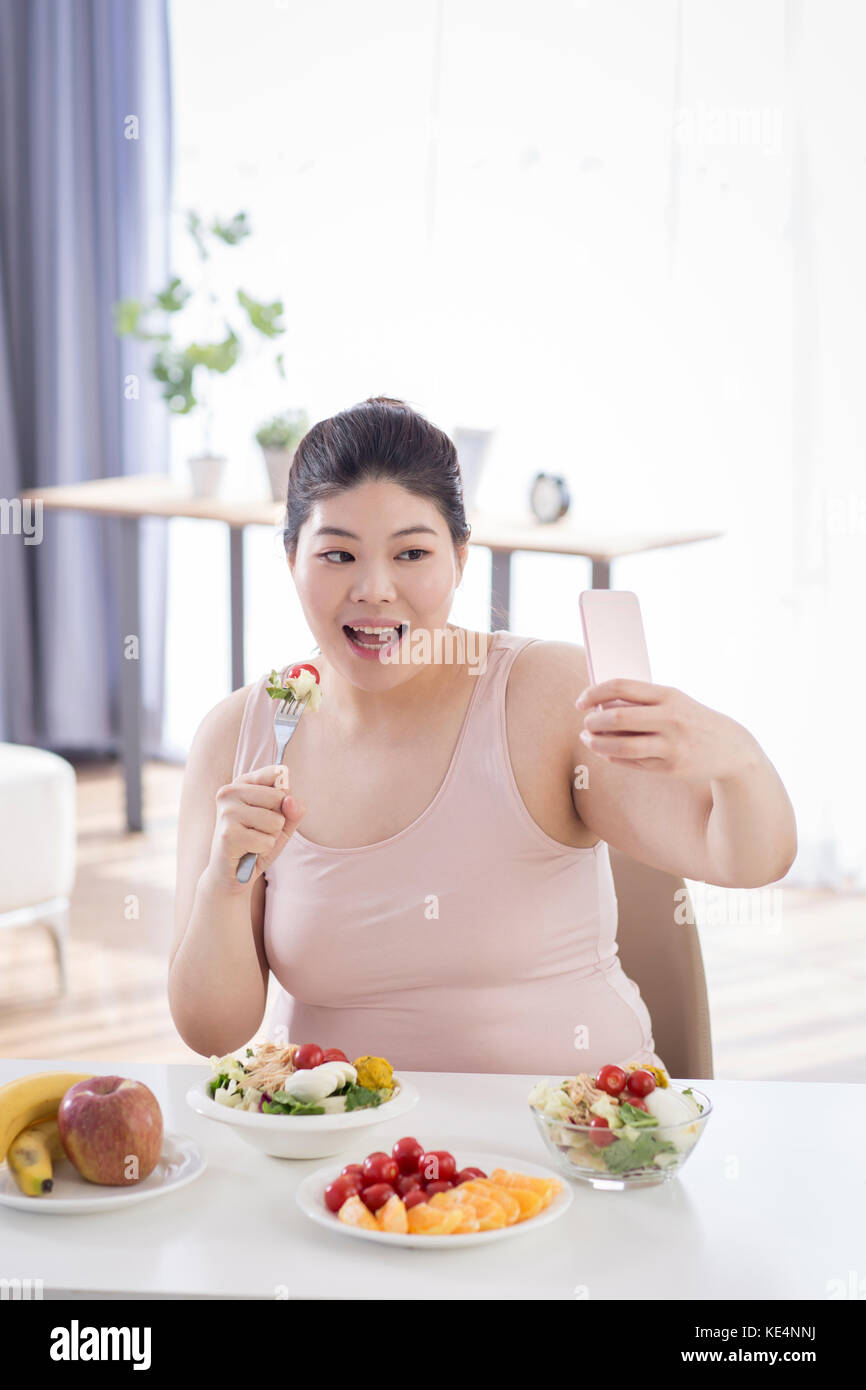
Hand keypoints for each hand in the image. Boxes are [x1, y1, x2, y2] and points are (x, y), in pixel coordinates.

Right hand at [209, 764, 305, 888]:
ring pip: (275, 821)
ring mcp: (227, 812)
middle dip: (277, 821)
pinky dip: (263, 851)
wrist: (231, 875)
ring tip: (252, 842)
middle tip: (258, 832)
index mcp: (241, 783)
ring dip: (270, 837)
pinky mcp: (228, 834)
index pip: (278, 774)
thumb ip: (293, 808)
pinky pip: (267, 841)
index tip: (269, 809)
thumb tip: (290, 801)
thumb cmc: (257, 843)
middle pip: (279, 798)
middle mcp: (229, 792)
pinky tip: (248, 852)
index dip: (283, 797)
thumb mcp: (282, 823)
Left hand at [575, 679, 756, 782]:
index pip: (621, 687)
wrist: (732, 748)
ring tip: (589, 740)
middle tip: (586, 724)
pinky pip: (633, 763)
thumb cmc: (693, 720)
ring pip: (622, 746)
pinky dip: (614, 758)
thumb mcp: (674, 701)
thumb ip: (641, 701)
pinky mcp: (671, 768)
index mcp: (668, 695)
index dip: (594, 693)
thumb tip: (600, 703)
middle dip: (594, 722)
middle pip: (617, 718)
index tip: (581, 702)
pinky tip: (606, 754)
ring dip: (598, 744)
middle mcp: (670, 718)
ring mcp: (671, 745)